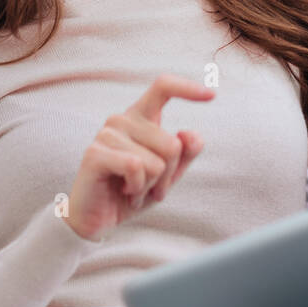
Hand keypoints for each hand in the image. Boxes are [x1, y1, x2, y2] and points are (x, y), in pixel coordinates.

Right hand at [65, 75, 213, 240]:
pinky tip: (124, 191)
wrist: (96, 219)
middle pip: (172, 144)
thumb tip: (191, 135)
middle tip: (147, 186)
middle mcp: (122, 119)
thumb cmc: (131, 191)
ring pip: (156, 162)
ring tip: (132, 190)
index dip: (187, 88)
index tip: (212, 95)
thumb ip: (184, 154)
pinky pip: (136, 167)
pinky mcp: (96, 153)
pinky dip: (137, 188)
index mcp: (140, 117)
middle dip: (167, 176)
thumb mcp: (167, 175)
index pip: (163, 87)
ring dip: (150, 186)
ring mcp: (107, 134)